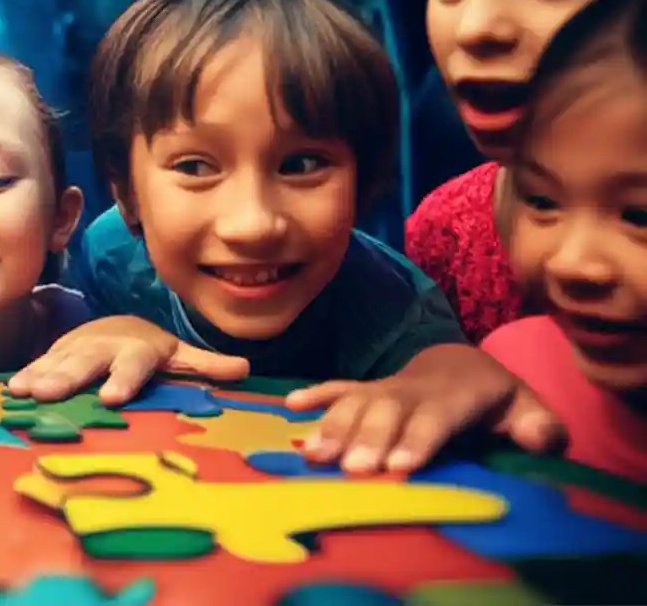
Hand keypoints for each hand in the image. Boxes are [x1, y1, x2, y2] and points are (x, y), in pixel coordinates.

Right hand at [7, 316, 249, 404]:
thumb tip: (245, 369)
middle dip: (68, 378)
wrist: (115, 324)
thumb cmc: (150, 349)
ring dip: (41, 376)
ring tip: (25, 392)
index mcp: (137, 350)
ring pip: (59, 362)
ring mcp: (78, 349)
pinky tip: (13, 390)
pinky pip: (41, 364)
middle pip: (87, 362)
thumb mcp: (179, 354)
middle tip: (51, 394)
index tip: (112, 398)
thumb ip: (206, 364)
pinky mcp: (57, 353)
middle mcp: (105, 347)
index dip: (123, 380)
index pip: (132, 364)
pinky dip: (27, 375)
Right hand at [286, 344, 565, 473]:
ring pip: (355, 403)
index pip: (434, 418)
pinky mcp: (364, 389)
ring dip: (332, 427)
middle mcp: (413, 389)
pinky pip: (336, 388)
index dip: (418, 440)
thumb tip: (540, 440)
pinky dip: (314, 395)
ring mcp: (384, 388)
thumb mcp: (525, 407)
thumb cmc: (493, 398)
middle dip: (368, 439)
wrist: (459, 363)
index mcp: (455, 395)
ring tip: (313, 455)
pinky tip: (291, 406)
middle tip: (354, 469)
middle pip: (386, 411)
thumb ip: (539, 426)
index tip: (400, 466)